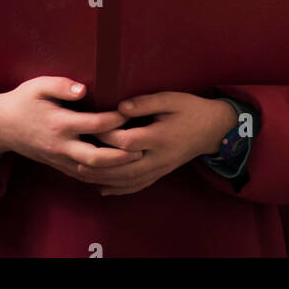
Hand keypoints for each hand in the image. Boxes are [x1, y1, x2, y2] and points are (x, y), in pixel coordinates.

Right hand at [0, 77, 144, 183]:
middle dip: (121, 155)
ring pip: (91, 171)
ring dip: (115, 170)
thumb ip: (62, 85)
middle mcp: (61, 145)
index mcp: (59, 123)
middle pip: (96, 157)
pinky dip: (102, 177)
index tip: (130, 112)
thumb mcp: (39, 86)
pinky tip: (118, 173)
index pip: (94, 124)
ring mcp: (60, 159)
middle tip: (142, 147)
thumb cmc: (24, 100)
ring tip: (137, 162)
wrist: (2, 126)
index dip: (115, 119)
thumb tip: (84, 89)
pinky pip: (83, 176)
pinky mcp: (59, 166)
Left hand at [81, 92, 235, 196]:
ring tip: (82, 173)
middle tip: (75, 155)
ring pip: (127, 180)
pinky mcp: (160, 174)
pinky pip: (137, 186)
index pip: (126, 141)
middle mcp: (157, 157)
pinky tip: (102, 189)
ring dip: (103, 179)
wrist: (213, 129)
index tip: (90, 126)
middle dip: (98, 163)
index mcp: (159, 136)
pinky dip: (118, 190)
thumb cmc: (190, 109)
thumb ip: (145, 103)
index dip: (106, 135)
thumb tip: (119, 107)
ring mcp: (159, 169)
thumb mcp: (171, 99)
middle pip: (122, 167)